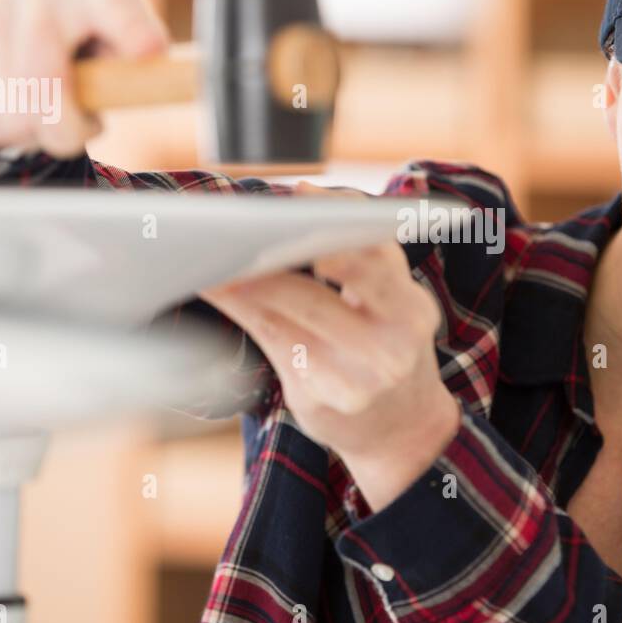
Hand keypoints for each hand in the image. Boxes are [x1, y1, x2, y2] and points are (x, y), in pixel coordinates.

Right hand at [0, 0, 168, 157]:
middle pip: (44, 77)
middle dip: (64, 127)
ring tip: (57, 110)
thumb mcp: (132, 48)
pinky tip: (25, 105)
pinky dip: (11, 127)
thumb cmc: (103, 43)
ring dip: (38, 129)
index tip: (150, 50)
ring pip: (14, 107)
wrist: (37, 22)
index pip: (116, 7)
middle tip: (82, 132)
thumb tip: (148, 82)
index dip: (131, 30)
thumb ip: (141, 71)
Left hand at [201, 181, 461, 512]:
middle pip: (316, 297)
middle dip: (268, 265)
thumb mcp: (397, 301)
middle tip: (227, 237)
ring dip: (241, 288)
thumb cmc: (387, 344)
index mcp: (413, 312)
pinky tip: (220, 292)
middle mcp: (389, 350)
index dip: (338, 225)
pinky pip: (271, 345)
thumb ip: (364, 255)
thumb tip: (304, 195)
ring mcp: (352, 382)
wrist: (402, 427)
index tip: (301, 197)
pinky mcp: (318, 402)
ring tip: (208, 262)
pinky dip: (242, 313)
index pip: (378, 259)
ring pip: (285, 321)